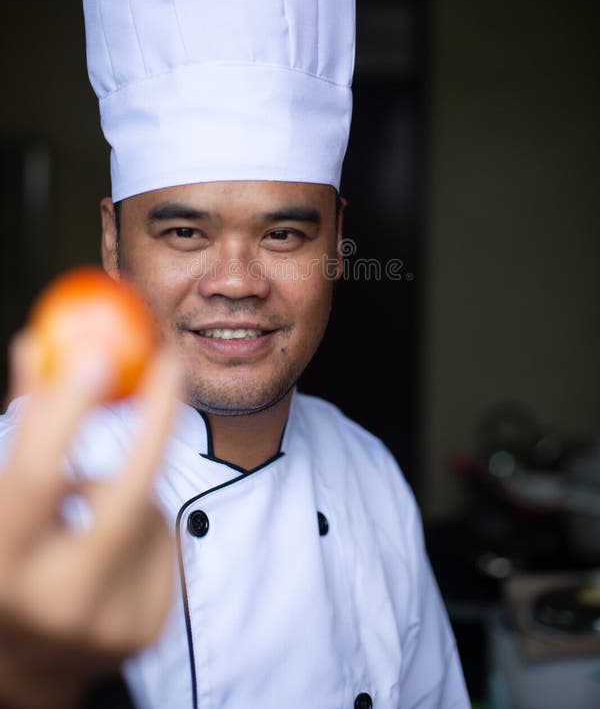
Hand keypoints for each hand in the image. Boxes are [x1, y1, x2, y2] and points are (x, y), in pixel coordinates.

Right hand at [0, 335, 181, 708]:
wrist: (26, 664)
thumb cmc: (10, 556)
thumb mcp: (3, 498)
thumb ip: (26, 424)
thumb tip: (37, 345)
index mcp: (4, 565)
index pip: (36, 477)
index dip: (66, 411)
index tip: (98, 353)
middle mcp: (55, 603)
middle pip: (123, 497)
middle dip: (155, 419)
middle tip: (172, 362)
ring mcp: (108, 624)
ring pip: (147, 511)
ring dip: (127, 486)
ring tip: (87, 511)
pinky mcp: (148, 628)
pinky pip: (163, 539)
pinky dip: (144, 523)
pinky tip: (114, 547)